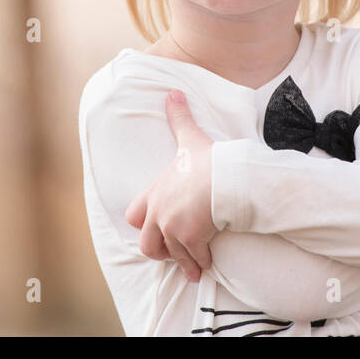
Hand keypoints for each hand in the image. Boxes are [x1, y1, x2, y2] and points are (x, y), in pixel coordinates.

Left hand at [125, 89, 216, 282]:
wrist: (225, 177)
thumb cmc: (208, 159)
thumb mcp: (189, 138)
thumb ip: (179, 118)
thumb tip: (174, 92)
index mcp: (156, 193)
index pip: (134, 215)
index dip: (143, 222)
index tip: (157, 227)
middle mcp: (159, 213)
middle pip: (147, 244)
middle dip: (160, 251)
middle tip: (174, 252)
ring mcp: (172, 228)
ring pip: (170, 256)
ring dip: (183, 262)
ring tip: (194, 266)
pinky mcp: (189, 240)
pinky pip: (194, 259)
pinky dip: (202, 263)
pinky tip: (209, 263)